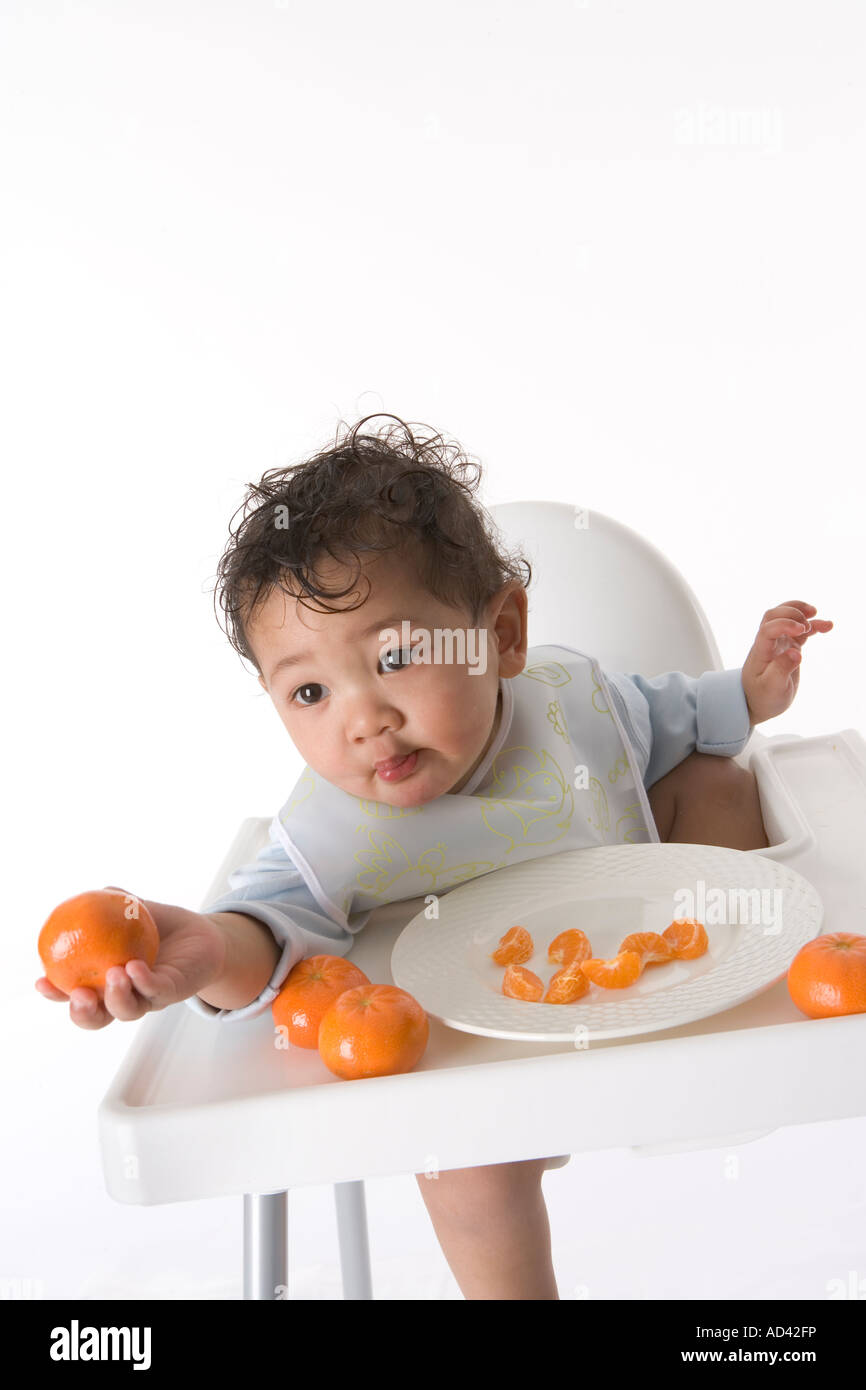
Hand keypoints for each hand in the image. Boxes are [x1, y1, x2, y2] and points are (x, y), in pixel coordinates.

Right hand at [34, 886, 224, 1029]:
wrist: (201, 934)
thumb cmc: (159, 926)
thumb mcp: (134, 912)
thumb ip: (112, 903)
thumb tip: (95, 892)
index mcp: (104, 982)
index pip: (73, 994)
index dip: (55, 994)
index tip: (41, 982)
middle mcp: (124, 996)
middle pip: (97, 1017)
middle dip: (83, 1013)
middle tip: (78, 995)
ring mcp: (148, 998)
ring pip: (127, 1010)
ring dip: (116, 997)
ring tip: (114, 974)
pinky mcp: (172, 992)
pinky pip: (156, 991)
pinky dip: (143, 982)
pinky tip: (134, 967)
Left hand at [741, 600, 832, 724]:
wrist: (760, 703)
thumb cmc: (763, 697)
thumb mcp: (772, 689)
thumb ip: (781, 670)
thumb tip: (795, 653)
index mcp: (761, 651)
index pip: (768, 628)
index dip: (784, 624)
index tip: (802, 630)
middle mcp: (768, 643)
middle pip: (774, 615)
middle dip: (791, 611)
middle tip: (807, 624)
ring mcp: (778, 644)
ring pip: (786, 618)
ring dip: (801, 612)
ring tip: (817, 615)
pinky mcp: (789, 647)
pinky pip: (800, 631)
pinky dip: (813, 626)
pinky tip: (827, 626)